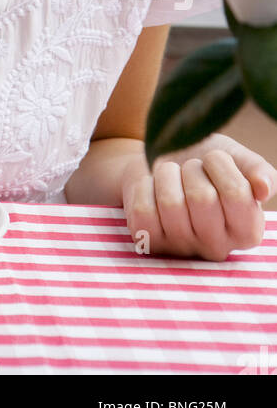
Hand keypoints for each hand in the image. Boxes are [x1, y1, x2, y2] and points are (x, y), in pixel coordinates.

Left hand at [121, 132, 276, 260]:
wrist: (164, 161)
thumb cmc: (206, 165)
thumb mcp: (236, 160)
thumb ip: (257, 171)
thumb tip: (263, 188)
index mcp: (247, 231)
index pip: (237, 194)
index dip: (220, 164)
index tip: (214, 159)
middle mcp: (217, 247)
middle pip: (202, 198)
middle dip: (192, 169)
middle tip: (190, 169)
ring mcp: (181, 248)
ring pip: (170, 203)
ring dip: (167, 175)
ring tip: (172, 176)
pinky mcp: (150, 243)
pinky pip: (144, 210)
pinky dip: (145, 187)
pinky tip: (153, 188)